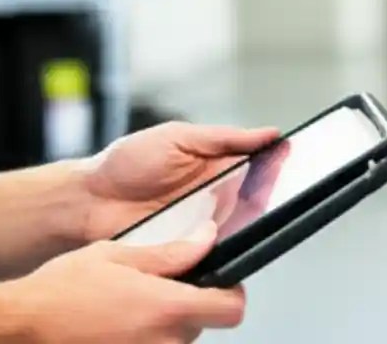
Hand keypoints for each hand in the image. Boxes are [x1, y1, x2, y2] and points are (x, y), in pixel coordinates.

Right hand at [4, 223, 244, 342]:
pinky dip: (145, 339)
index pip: (232, 310)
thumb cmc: (63, 289)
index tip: (217, 281)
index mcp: (167, 309)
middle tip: (154, 287)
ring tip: (128, 306)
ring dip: (164, 324)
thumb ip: (170, 252)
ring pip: (178, 340)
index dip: (230, 293)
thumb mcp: (117, 255)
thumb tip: (208, 237)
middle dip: (187, 304)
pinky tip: (118, 325)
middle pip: (202, 324)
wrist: (22, 326)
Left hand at [81, 123, 280, 241]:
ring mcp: (204, 226)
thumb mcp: (177, 137)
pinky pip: (218, 253)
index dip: (279, 165)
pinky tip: (233, 241)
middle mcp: (216, 198)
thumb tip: (267, 132)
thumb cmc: (127, 163)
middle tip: (286, 191)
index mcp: (216, 166)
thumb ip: (222, 137)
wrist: (88, 200)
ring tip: (261, 215)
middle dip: (273, 196)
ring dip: (252, 224)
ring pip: (243, 229)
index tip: (297, 160)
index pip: (259, 167)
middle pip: (258, 201)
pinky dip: (228, 249)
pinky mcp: (191, 251)